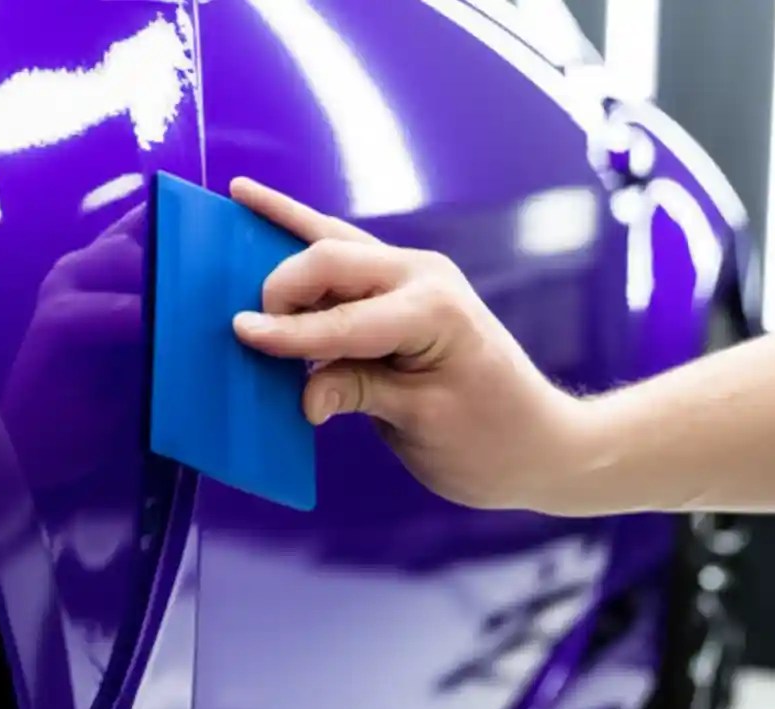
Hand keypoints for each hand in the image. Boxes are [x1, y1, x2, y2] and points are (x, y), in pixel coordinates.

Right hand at [229, 178, 597, 511]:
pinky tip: (262, 202)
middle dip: (283, 288)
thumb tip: (302, 392)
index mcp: (432, 310)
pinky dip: (301, 231)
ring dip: (285, 230)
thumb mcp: (422, 424)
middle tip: (246, 330)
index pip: (343, 320)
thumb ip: (360, 394)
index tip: (239, 335)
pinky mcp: (400, 288)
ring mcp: (413, 275)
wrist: (538, 443)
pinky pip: (342, 253)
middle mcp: (421, 277)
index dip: (289, 333)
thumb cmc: (489, 440)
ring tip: (236, 199)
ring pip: (333, 242)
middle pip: (332, 262)